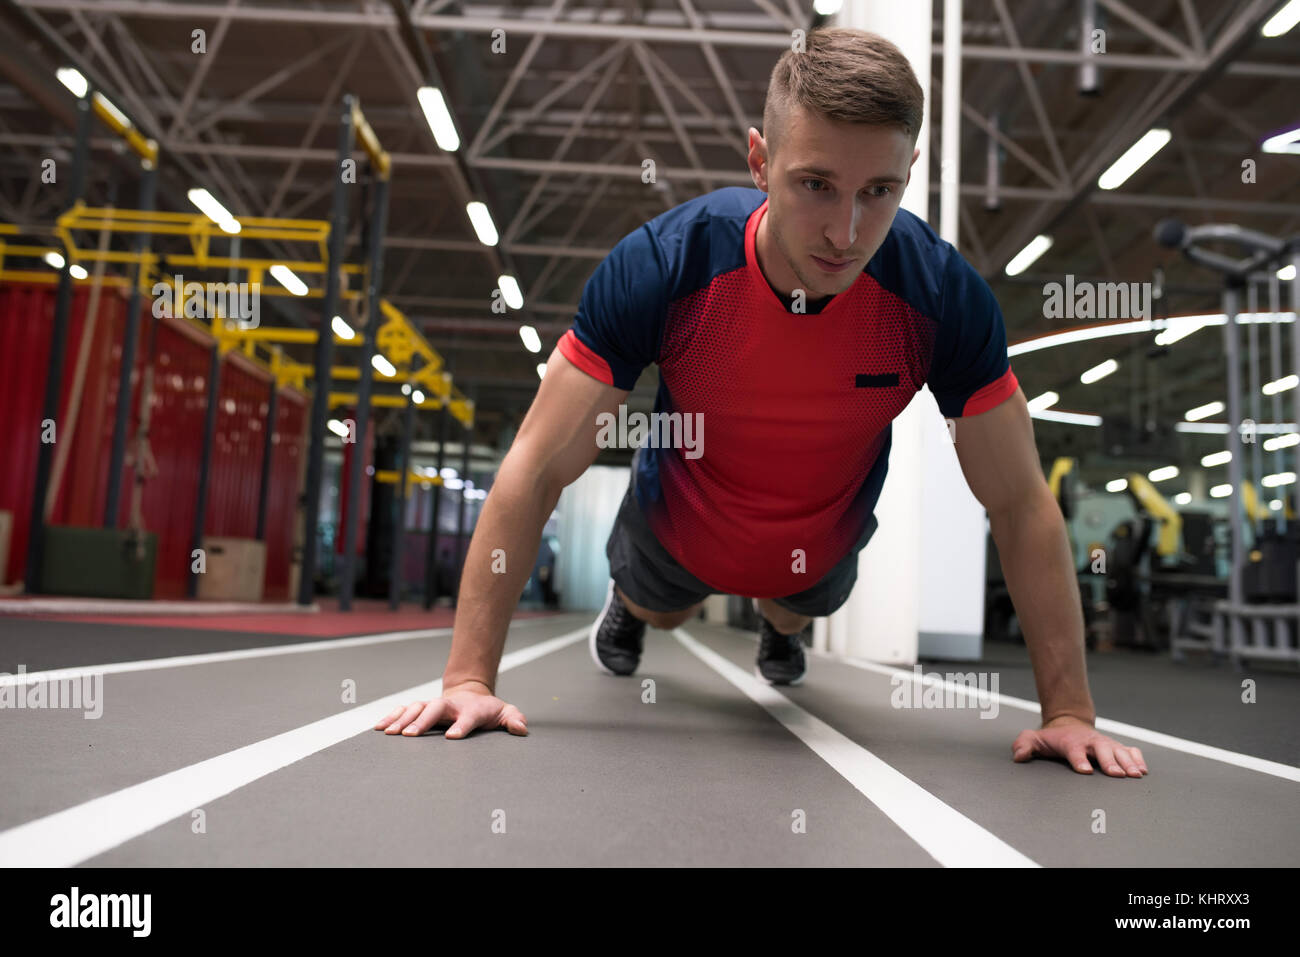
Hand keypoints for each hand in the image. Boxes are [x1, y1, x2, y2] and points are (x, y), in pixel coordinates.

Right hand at [373, 681, 527, 739]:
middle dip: (423, 721)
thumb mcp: (504, 713)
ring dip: (402, 719)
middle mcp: (450, 705)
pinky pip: (403, 710)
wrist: (470, 693)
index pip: (468, 717)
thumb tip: (521, 728)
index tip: (452, 738)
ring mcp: (433, 704)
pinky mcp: (420, 708)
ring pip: (416, 708)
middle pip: (435, 710)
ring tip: (389, 733)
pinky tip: (379, 727)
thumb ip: (513, 719)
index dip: (462, 726)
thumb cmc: (488, 710)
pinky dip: (391, 716)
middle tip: (410, 736)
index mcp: (472, 709)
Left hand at [1012, 715, 1147, 776]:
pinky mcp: (1116, 747)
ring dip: (1128, 763)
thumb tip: (1018, 756)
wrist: (1070, 725)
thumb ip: (1024, 745)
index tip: (1085, 771)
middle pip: (1102, 751)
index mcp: (1071, 742)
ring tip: (1136, 775)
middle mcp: (1091, 742)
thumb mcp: (1034, 739)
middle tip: (1117, 775)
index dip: (1079, 760)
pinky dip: (1138, 759)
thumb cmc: (1052, 738)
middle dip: (1110, 762)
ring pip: (1119, 751)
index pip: (1075, 750)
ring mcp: (1106, 743)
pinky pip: (1131, 750)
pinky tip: (1144, 770)